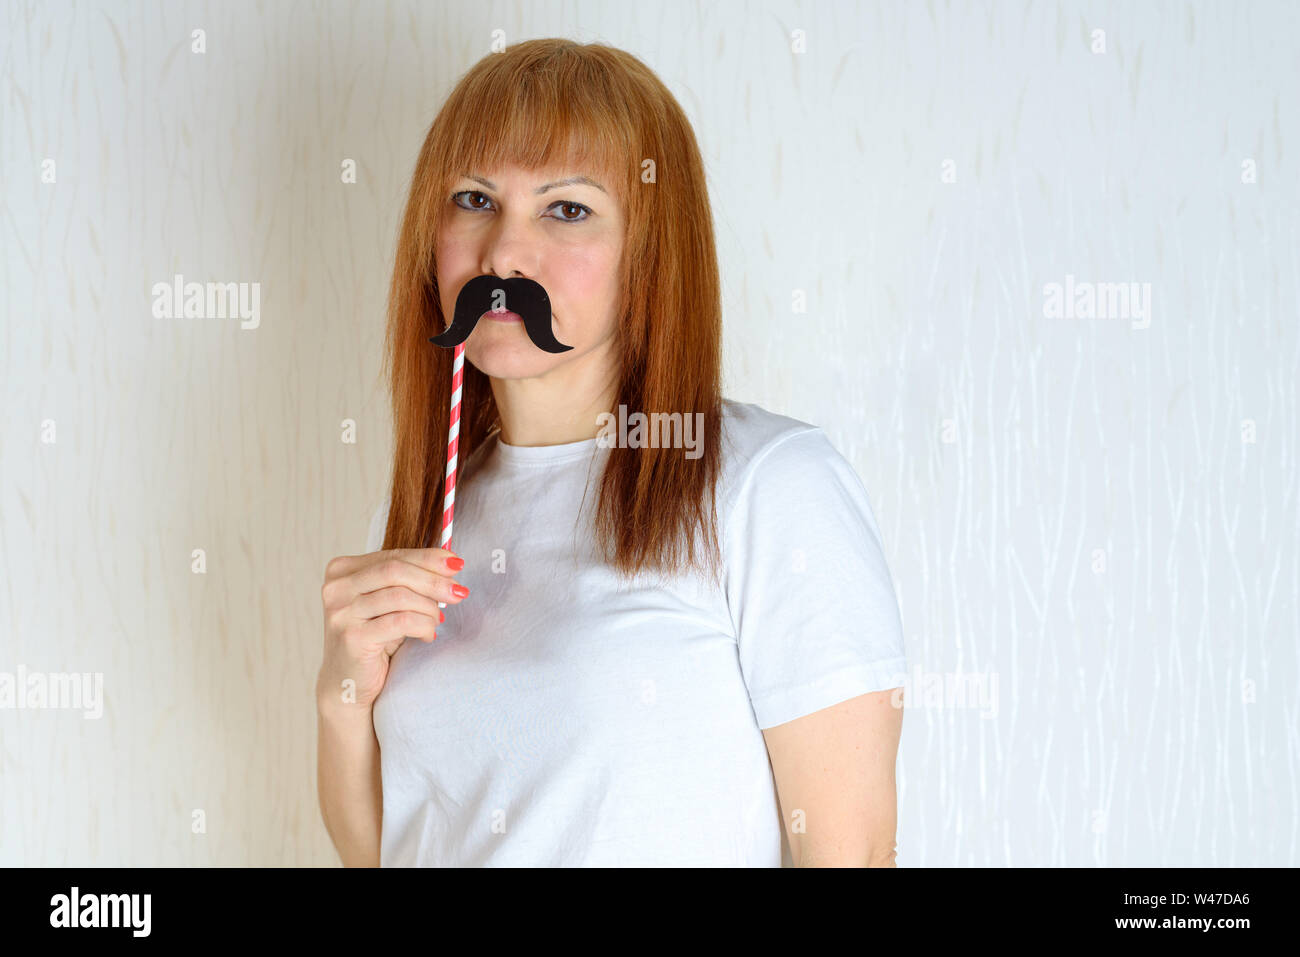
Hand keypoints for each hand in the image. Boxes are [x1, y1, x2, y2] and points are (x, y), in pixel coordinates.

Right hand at [317, 547, 468, 712]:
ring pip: (400, 596)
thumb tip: (450, 564)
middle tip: (459, 592)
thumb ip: (409, 580)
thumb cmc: (373, 637)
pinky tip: (428, 635)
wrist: (347, 682)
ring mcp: (342, 612)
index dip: (428, 558)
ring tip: (437, 620)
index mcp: (343, 570)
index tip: (456, 564)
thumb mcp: (388, 602)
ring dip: (428, 608)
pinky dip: (423, 626)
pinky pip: (401, 622)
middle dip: (433, 580)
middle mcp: (337, 588)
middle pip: (396, 571)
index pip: (393, 556)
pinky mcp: (353, 637)